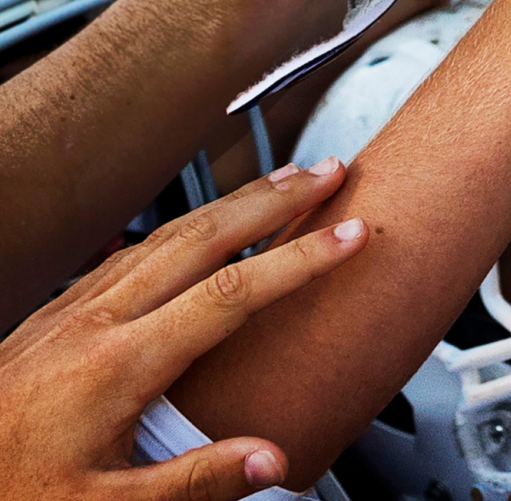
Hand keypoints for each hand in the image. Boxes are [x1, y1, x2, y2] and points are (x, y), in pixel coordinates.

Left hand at [0, 159, 366, 500]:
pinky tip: (199, 223)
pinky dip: (185, 224)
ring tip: (283, 180)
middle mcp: (98, 319)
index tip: (348, 235)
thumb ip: (193, 482)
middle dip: (275, 197)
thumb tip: (274, 459)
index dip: (298, 260)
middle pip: (203, 235)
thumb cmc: (11, 493)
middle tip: (328, 171)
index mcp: (118, 365)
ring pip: (169, 232)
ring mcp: (74, 307)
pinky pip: (134, 248)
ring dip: (234, 201)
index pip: (230, 293)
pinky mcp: (57, 311)